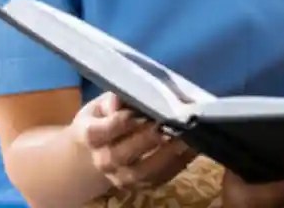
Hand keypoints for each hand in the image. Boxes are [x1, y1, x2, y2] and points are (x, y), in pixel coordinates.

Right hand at [70, 92, 196, 192]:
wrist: (100, 150)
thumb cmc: (106, 118)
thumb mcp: (103, 104)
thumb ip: (113, 99)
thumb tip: (120, 98)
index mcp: (90, 136)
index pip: (98, 133)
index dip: (119, 123)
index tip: (138, 111)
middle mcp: (104, 160)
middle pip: (121, 155)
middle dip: (146, 139)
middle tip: (166, 124)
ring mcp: (123, 176)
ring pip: (143, 172)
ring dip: (166, 155)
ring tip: (185, 137)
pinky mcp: (143, 185)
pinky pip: (161, 178)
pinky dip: (178, 163)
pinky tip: (192, 147)